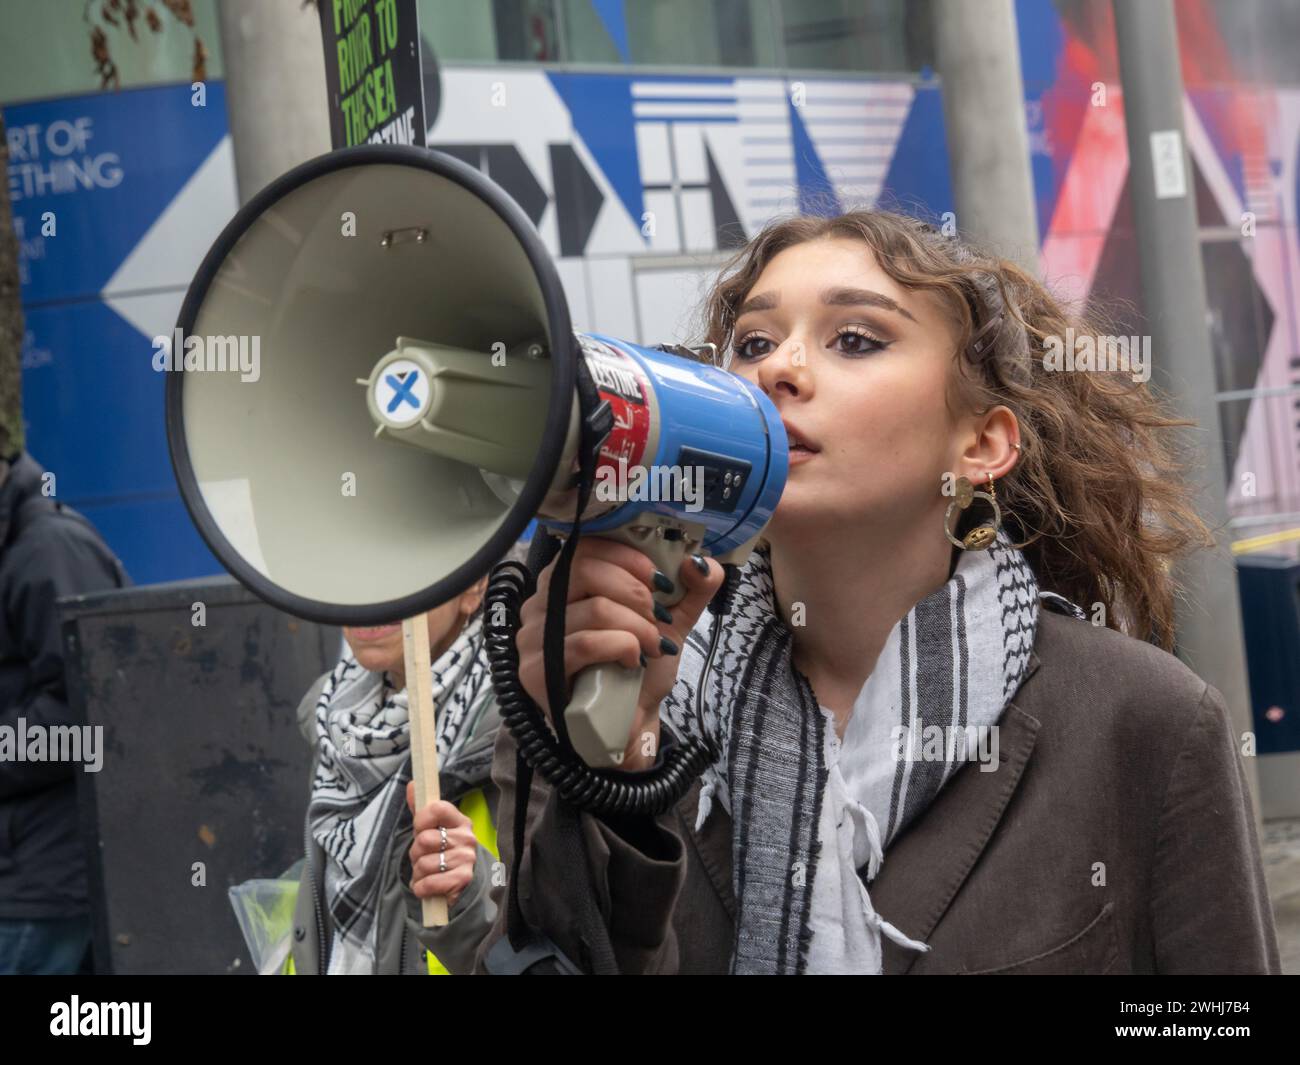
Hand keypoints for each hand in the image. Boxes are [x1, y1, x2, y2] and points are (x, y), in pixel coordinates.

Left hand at [406, 781, 476, 907]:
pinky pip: (429, 883)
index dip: (421, 819)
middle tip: (424, 857)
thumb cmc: (442, 852)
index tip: (419, 829)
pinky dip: (422, 887)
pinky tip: (428, 886)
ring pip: (424, 863)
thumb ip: (421, 808)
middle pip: (424, 839)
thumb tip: (411, 784)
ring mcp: (466, 859)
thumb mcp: (431, 829)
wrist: (460, 883)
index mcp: (459, 821)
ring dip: (418, 873)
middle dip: (416, 853)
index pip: (437, 808)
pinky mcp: (462, 880)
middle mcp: (466, 837)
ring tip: (427, 873)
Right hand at [517, 537, 723, 770]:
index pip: (584, 547)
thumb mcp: (669, 623)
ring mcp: (532, 638)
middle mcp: (539, 605)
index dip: (626, 556)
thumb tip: (701, 562)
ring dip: (637, 627)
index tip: (659, 578)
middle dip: (635, 592)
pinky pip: (583, 644)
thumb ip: (691, 589)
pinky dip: (620, 647)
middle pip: (585, 571)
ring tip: (652, 646)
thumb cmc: (635, 670)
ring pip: (593, 609)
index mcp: (563, 584)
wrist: (626, 725)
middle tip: (658, 616)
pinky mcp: (535, 672)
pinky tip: (633, 661)